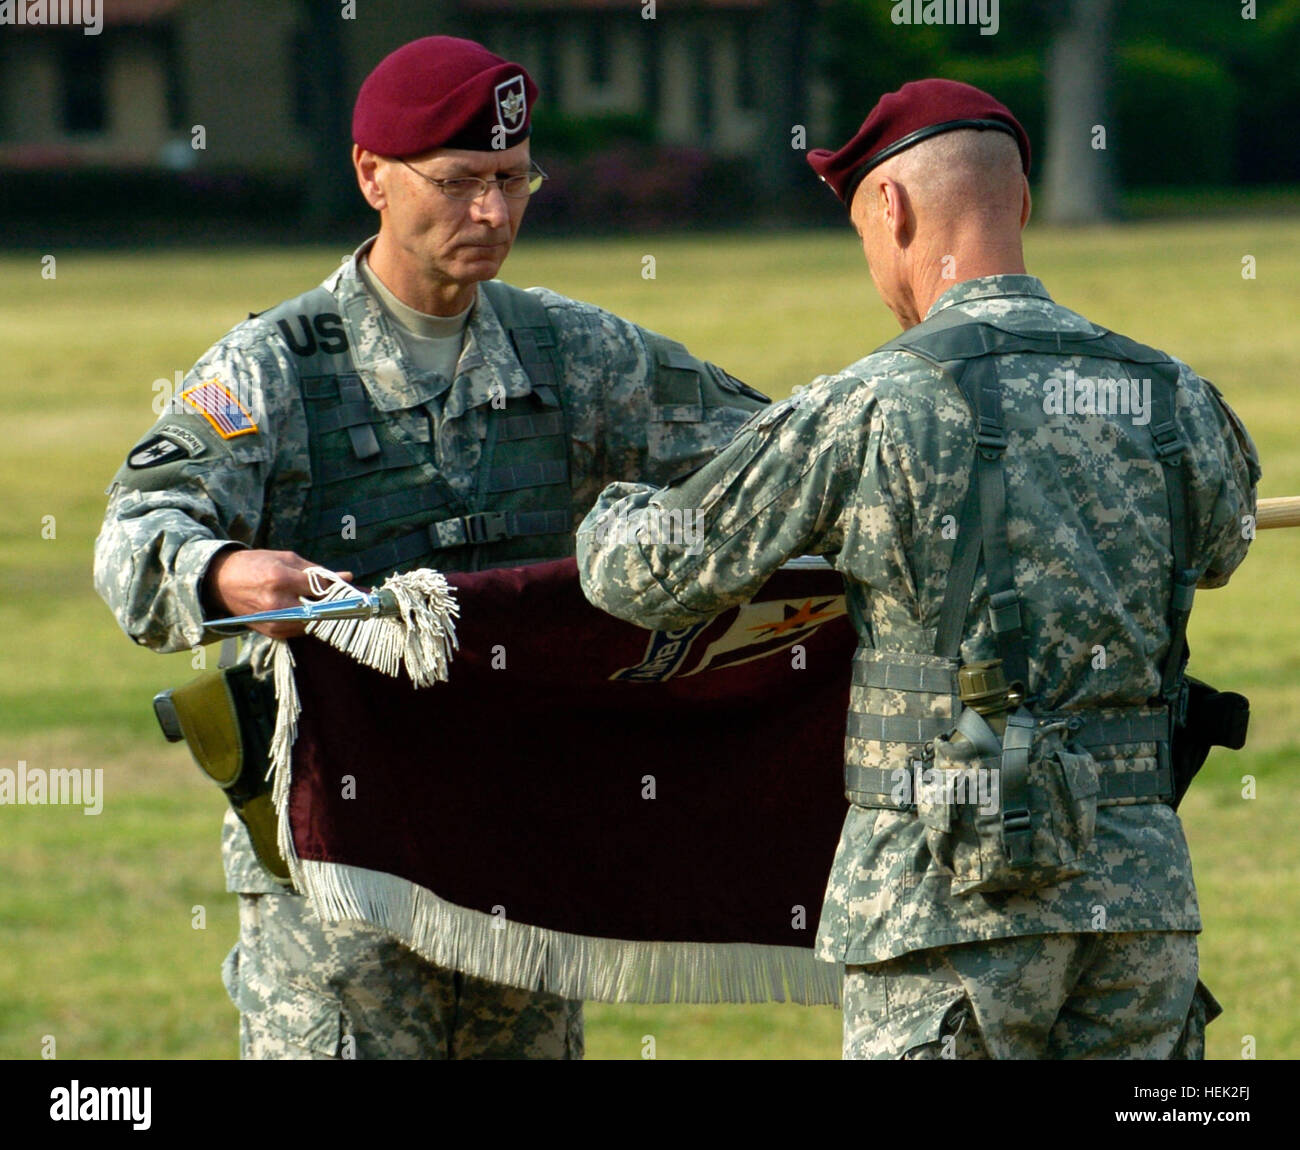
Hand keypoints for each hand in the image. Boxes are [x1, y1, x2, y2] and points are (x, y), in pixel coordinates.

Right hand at [203, 548, 353, 638]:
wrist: (221, 582)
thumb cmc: (255, 564)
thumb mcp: (286, 558)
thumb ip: (318, 571)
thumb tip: (347, 577)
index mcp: (280, 580)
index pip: (322, 589)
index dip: (343, 590)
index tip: (359, 591)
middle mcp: (277, 604)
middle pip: (322, 610)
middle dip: (340, 606)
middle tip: (357, 602)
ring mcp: (274, 622)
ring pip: (316, 624)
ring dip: (329, 615)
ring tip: (338, 605)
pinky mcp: (273, 633)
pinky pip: (303, 630)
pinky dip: (313, 621)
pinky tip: (317, 612)